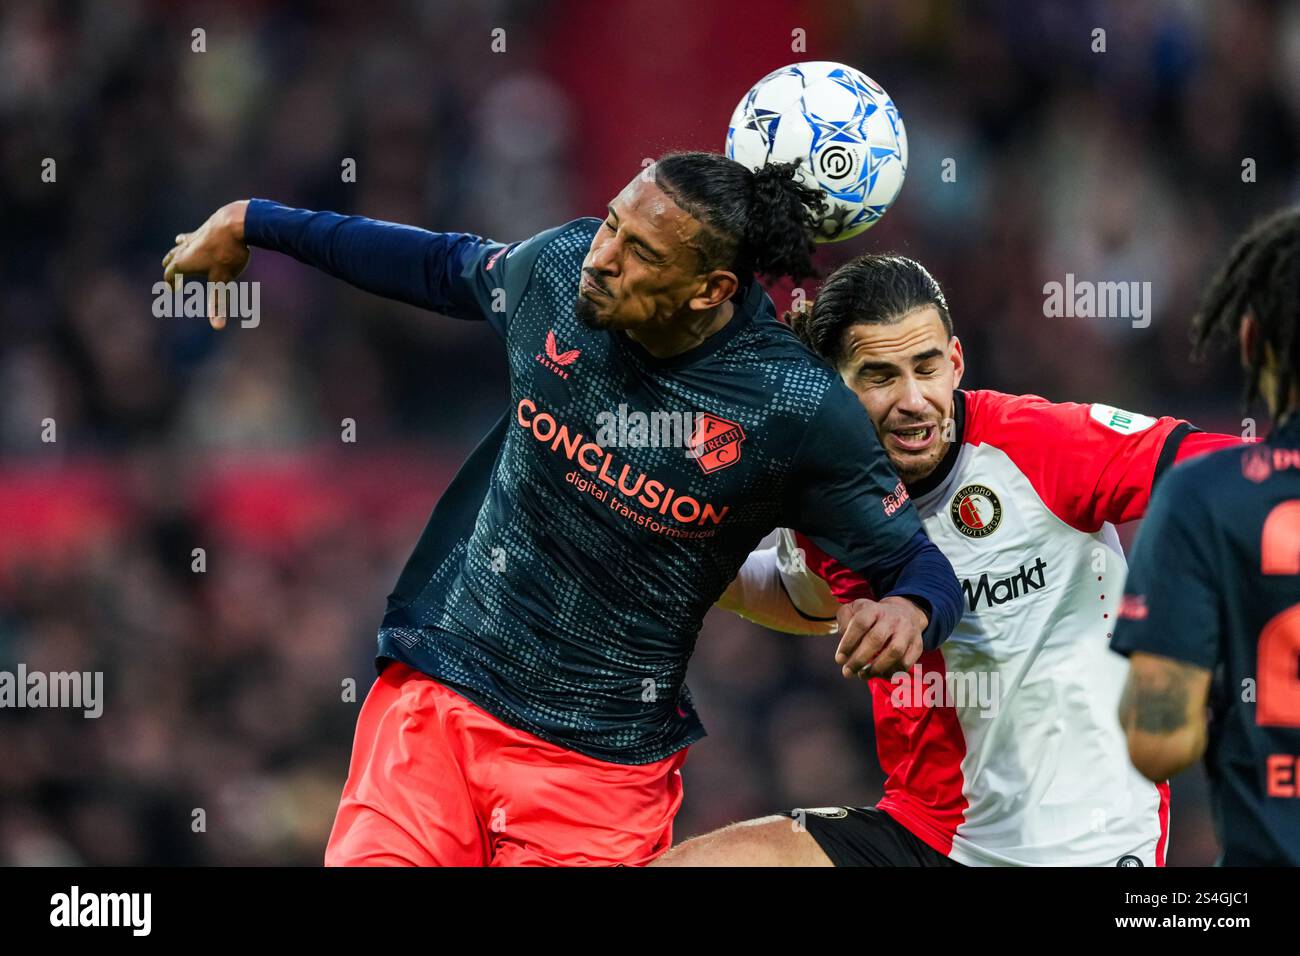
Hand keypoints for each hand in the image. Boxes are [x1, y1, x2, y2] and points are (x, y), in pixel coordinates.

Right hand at [162, 200, 250, 328]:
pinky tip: (188, 238)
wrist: (235, 223)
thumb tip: (217, 327)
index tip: (172, 292)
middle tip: (170, 277)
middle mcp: (183, 249)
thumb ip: (218, 304)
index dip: (170, 285)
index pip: (170, 276)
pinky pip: (190, 237)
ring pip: (178, 247)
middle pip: (170, 260)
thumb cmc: (227, 253)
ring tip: (173, 255)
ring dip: (175, 254)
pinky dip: (186, 241)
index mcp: (183, 263)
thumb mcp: (222, 281)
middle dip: (170, 269)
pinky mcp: (203, 229)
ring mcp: (193, 238)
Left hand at [834, 596, 928, 679]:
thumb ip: (844, 619)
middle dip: (859, 659)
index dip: (848, 642)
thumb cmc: (873, 616)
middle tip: (847, 672)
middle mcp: (892, 619)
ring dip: (876, 668)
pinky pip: (906, 663)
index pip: (860, 623)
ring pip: (894, 652)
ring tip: (863, 675)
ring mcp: (907, 632)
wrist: (905, 611)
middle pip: (876, 639)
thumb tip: (843, 639)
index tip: (839, 659)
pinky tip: (880, 675)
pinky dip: (892, 672)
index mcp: (874, 609)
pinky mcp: (917, 645)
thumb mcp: (856, 609)